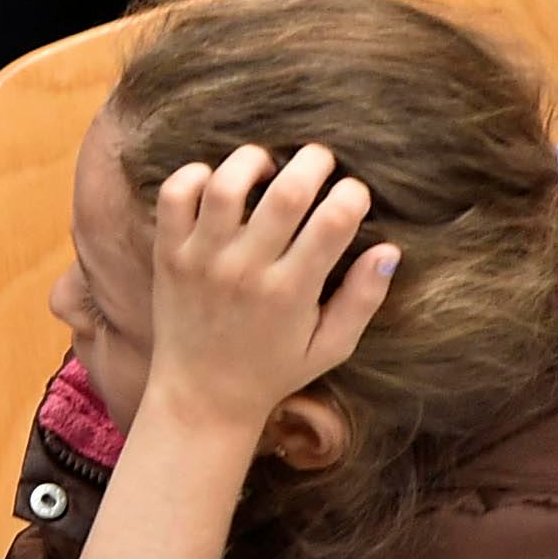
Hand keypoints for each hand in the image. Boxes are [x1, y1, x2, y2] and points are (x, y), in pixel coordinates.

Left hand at [140, 143, 398, 436]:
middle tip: (320, 161)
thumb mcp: (331, 346)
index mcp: (292, 292)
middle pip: (286, 193)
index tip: (354, 195)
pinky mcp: (167, 254)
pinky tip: (217, 182)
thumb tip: (390, 250)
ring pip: (226, 185)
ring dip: (253, 161)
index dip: (353, 194)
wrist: (200, 397)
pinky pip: (174, 197)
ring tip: (267, 166)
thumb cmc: (273, 370)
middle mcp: (246, 270)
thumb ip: (363, 299)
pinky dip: (194, 175)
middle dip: (314, 163)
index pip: (334, 221)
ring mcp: (201, 259)